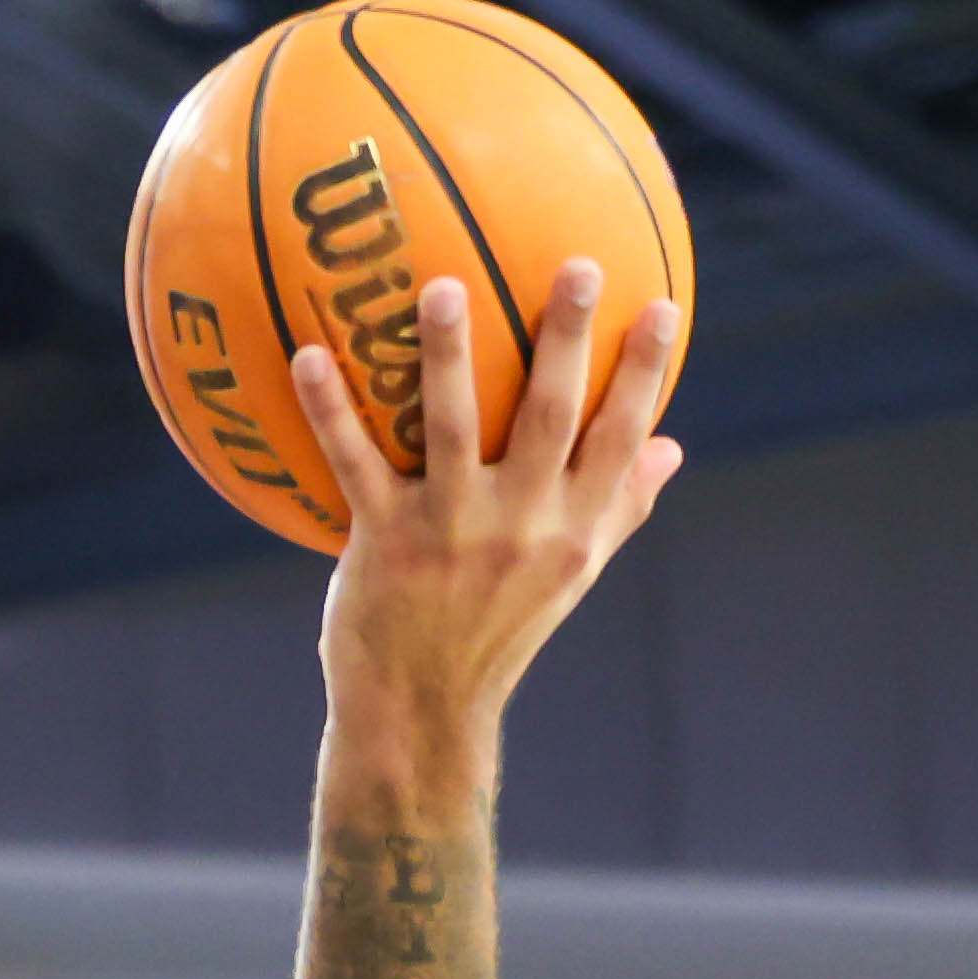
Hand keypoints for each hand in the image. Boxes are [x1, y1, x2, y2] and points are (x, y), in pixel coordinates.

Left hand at [288, 261, 684, 753]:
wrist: (423, 714)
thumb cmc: (496, 633)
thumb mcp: (568, 577)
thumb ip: (617, 508)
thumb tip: (671, 447)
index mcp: (572, 531)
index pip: (620, 441)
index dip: (644, 373)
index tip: (664, 303)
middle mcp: (521, 528)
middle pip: (553, 419)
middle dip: (568, 340)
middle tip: (580, 264)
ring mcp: (452, 534)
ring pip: (454, 430)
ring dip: (447, 356)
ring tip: (441, 285)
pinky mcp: (385, 545)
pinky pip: (356, 465)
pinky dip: (330, 411)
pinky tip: (306, 353)